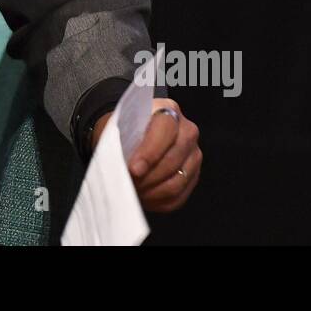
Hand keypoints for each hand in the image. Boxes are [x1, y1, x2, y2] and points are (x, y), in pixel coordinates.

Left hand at [91, 98, 200, 212]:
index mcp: (167, 110)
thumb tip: (121, 167)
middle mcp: (187, 129)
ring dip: (153, 192)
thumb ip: (121, 142)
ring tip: (134, 192)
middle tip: (129, 184)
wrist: (130, 133)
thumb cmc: (122, 129)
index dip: (150, 152)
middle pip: (173, 159)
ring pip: (178, 181)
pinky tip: (145, 198)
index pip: (165, 130)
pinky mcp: (193, 174)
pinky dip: (160, 201)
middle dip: (148, 177)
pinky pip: (180, 195)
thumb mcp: (116, 128)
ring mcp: (193, 153)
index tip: (133, 169)